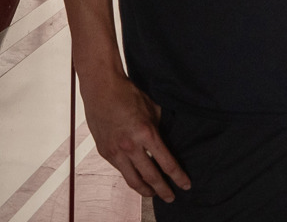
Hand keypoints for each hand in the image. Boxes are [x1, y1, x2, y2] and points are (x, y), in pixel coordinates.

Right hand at [81, 69, 190, 201]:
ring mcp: (115, 150)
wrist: (101, 87)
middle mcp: (130, 146)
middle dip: (163, 190)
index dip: (178, 177)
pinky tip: (136, 177)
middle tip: (171, 197)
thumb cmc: (127, 94)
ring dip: (145, 190)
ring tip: (153, 193)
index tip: (185, 185)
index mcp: (146, 133)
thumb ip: (159, 129)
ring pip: (133, 180)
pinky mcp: (104, 151)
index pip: (166, 163)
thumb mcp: (151, 110)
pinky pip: (120, 170)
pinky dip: (130, 175)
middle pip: (151, 177)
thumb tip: (166, 142)